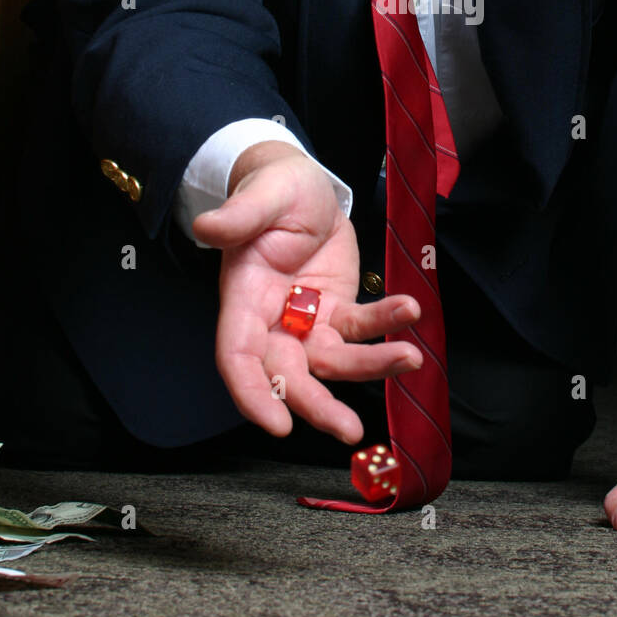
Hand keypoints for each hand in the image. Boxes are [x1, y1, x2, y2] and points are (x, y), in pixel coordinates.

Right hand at [192, 141, 421, 444]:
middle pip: (290, 373)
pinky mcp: (337, 309)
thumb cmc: (272, 190)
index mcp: (242, 298)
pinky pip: (361, 326)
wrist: (302, 186)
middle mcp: (272, 320)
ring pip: (333, 360)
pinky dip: (386, 323)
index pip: (238, 356)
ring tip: (410, 359)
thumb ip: (238, 216)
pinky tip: (410, 310)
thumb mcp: (259, 196)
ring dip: (370, 367)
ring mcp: (307, 319)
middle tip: (350, 429)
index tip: (277, 425)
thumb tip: (206, 227)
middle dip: (317, 404)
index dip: (253, 393)